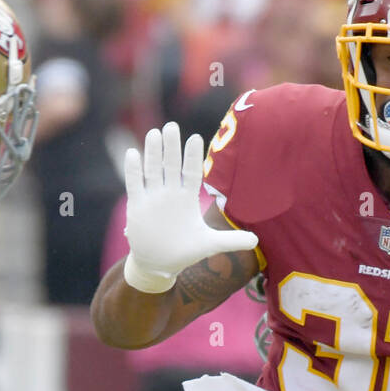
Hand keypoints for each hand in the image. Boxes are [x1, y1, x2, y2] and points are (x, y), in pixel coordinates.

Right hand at [123, 122, 258, 292]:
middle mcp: (169, 193)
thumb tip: (257, 241)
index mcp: (186, 198)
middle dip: (171, 147)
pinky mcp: (137, 206)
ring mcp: (152, 198)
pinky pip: (134, 184)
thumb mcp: (209, 245)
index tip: (195, 137)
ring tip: (154, 133)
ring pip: (152, 170)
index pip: (191, 172)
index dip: (192, 156)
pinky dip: (133, 170)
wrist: (158, 264)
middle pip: (170, 165)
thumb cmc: (184, 251)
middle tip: (172, 126)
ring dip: (153, 152)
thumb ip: (231, 240)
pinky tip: (132, 153)